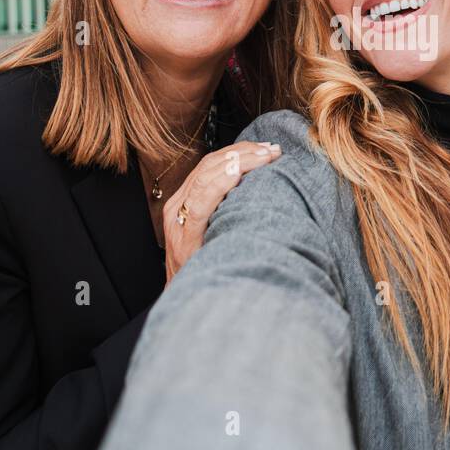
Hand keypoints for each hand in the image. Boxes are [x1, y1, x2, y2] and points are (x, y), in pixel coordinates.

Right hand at [162, 141, 280, 281]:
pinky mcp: (184, 234)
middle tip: (271, 149)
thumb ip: (226, 210)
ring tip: (265, 156)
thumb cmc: (205, 266)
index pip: (211, 165)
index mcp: (184, 202)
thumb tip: (258, 191)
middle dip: (243, 152)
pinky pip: (202, 199)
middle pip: (210, 164)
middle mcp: (177, 206)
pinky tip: (239, 173)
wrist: (185, 300)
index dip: (238, 152)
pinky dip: (222, 182)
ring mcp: (178, 219)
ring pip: (207, 175)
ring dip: (240, 161)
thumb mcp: (214, 232)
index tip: (265, 148)